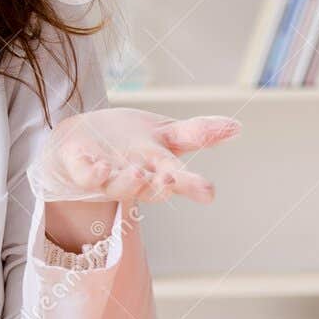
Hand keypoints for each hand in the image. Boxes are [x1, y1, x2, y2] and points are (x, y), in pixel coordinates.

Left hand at [29, 108, 240, 204]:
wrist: (82, 138)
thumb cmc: (129, 140)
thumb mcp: (166, 133)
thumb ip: (198, 132)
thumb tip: (237, 126)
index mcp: (158, 169)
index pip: (180, 179)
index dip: (192, 185)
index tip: (209, 192)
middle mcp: (135, 177)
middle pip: (151, 188)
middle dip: (161, 187)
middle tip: (171, 181)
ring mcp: (107, 175)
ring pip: (119, 186)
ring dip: (129, 182)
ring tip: (139, 174)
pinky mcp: (81, 169)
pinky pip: (87, 175)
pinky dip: (94, 172)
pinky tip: (101, 167)